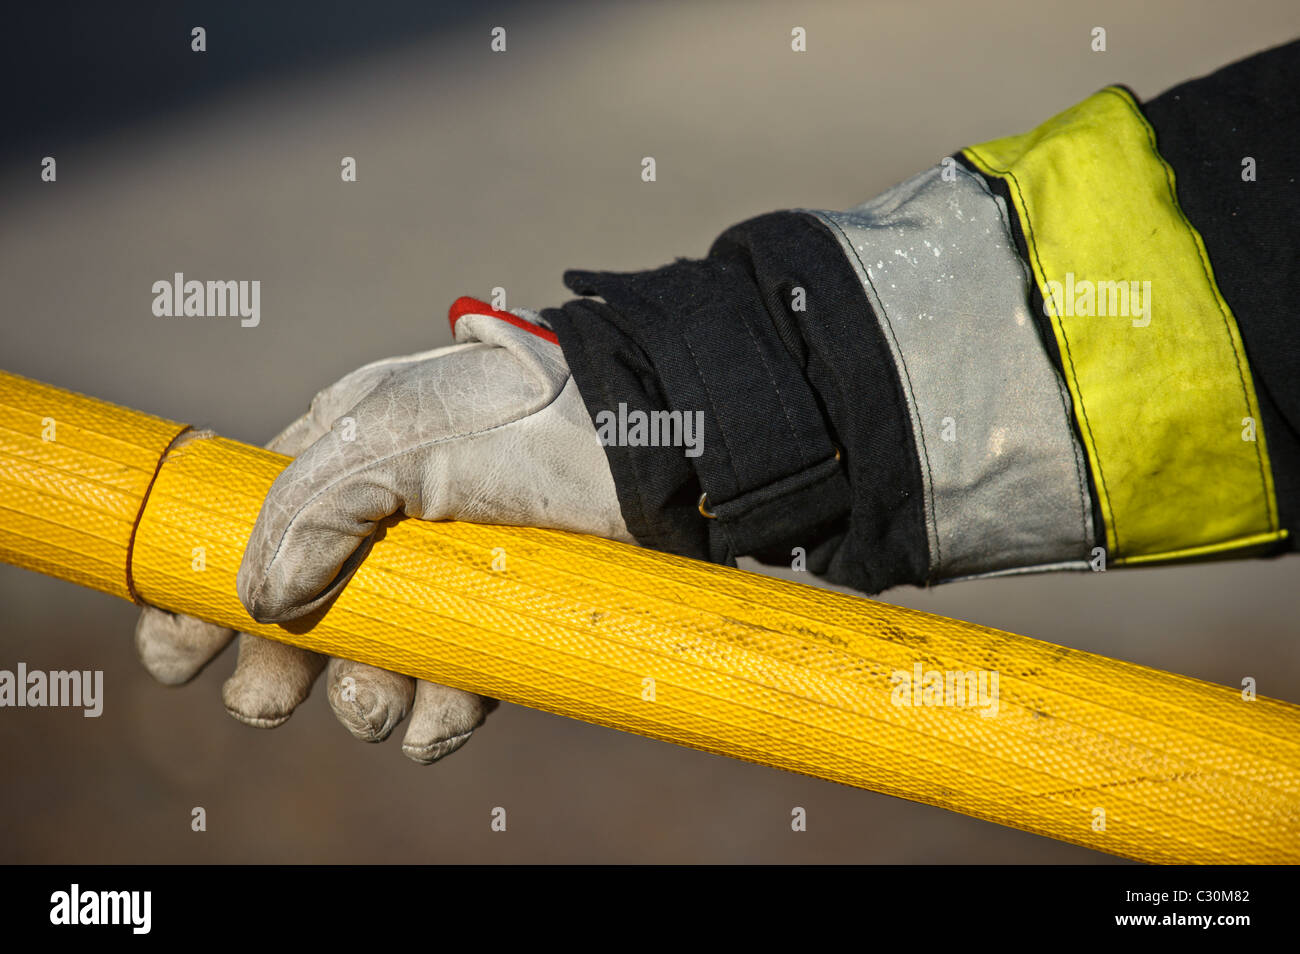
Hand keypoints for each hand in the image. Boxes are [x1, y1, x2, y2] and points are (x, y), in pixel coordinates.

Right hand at [135, 300, 631, 761]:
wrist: (646, 443)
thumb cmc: (519, 418)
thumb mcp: (393, 437)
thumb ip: (309, 511)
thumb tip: (262, 605)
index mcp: (345, 458)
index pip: (249, 535)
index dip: (205, 598)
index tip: (176, 656)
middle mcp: (389, 525)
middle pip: (304, 620)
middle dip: (276, 673)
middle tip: (268, 703)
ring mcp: (447, 579)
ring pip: (374, 667)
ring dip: (361, 702)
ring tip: (378, 703)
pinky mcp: (502, 623)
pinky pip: (449, 692)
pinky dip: (435, 721)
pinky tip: (437, 721)